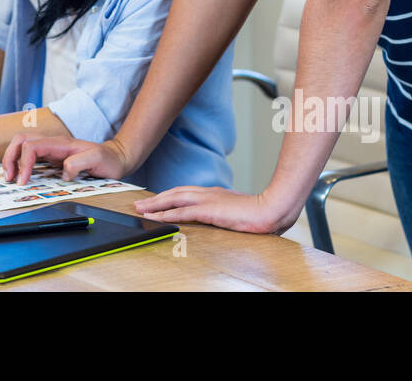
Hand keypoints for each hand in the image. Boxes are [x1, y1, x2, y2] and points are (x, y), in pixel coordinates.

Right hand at [1, 134, 133, 185]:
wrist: (116, 158)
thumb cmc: (107, 159)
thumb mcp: (97, 160)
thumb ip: (79, 163)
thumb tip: (63, 171)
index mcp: (60, 144)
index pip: (32, 146)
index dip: (23, 163)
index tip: (23, 182)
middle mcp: (53, 144)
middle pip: (21, 140)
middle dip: (10, 157)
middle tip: (9, 178)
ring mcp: (51, 149)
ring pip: (22, 146)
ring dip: (12, 160)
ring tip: (10, 178)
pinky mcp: (52, 157)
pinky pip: (30, 155)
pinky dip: (20, 164)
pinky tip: (20, 176)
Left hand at [132, 186, 302, 234]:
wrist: (273, 209)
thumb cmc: (261, 212)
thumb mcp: (239, 212)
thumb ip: (228, 213)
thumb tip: (224, 219)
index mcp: (215, 193)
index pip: (186, 193)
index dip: (168, 196)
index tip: (155, 201)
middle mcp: (208, 193)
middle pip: (175, 193)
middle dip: (155, 199)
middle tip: (138, 204)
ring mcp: (208, 200)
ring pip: (174, 199)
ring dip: (155, 204)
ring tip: (140, 209)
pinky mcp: (210, 210)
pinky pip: (183, 212)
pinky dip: (167, 214)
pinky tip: (156, 217)